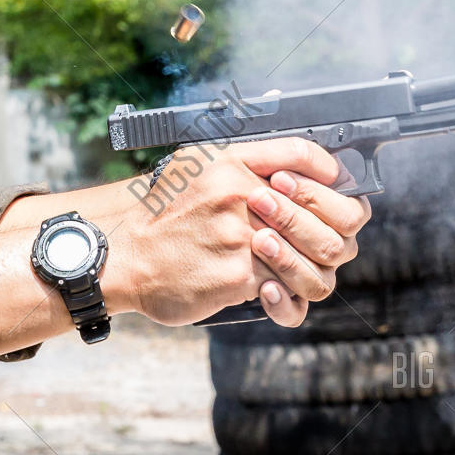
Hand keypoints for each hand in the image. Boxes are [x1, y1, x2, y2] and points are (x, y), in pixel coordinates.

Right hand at [104, 138, 370, 327]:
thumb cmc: (162, 213)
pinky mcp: (238, 276)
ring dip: (313, 270)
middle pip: (327, 213)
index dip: (329, 178)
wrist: (120, 254)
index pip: (305, 156)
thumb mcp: (198, 164)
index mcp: (235, 163)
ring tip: (295, 272)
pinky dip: (285, 298)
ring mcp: (243, 237)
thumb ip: (248, 160)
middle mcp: (243, 194)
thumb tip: (301, 170)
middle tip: (322, 244)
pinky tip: (270, 292)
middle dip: (333, 234)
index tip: (334, 193)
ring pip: (316, 258)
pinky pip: (287, 290)